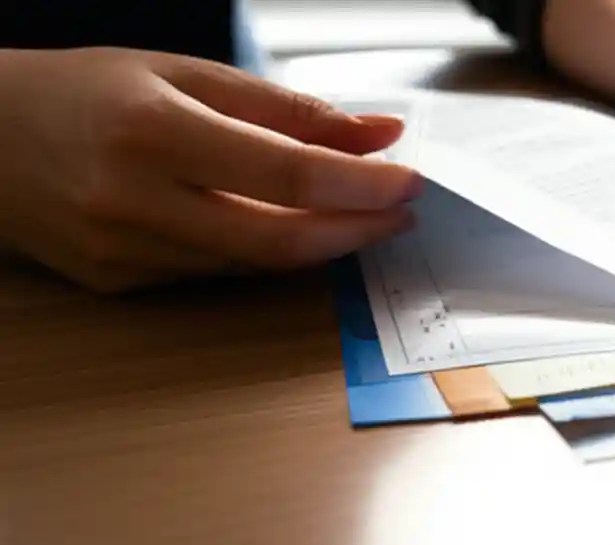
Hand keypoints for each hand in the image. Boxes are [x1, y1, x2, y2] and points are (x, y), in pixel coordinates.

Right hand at [0, 48, 422, 292]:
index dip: (362, 184)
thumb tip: (380, 133)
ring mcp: (123, 252)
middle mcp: (135, 199)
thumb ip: (287, 109)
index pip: (289, 172)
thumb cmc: (84, 91)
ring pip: (254, 263)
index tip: (411, 181)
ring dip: (318, 242)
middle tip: (398, 214)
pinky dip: (265, 252)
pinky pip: (218, 274)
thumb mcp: (183, 74)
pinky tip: (288, 226)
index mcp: (153, 130)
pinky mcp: (119, 283)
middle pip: (280, 239)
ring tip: (354, 212)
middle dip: (356, 231)